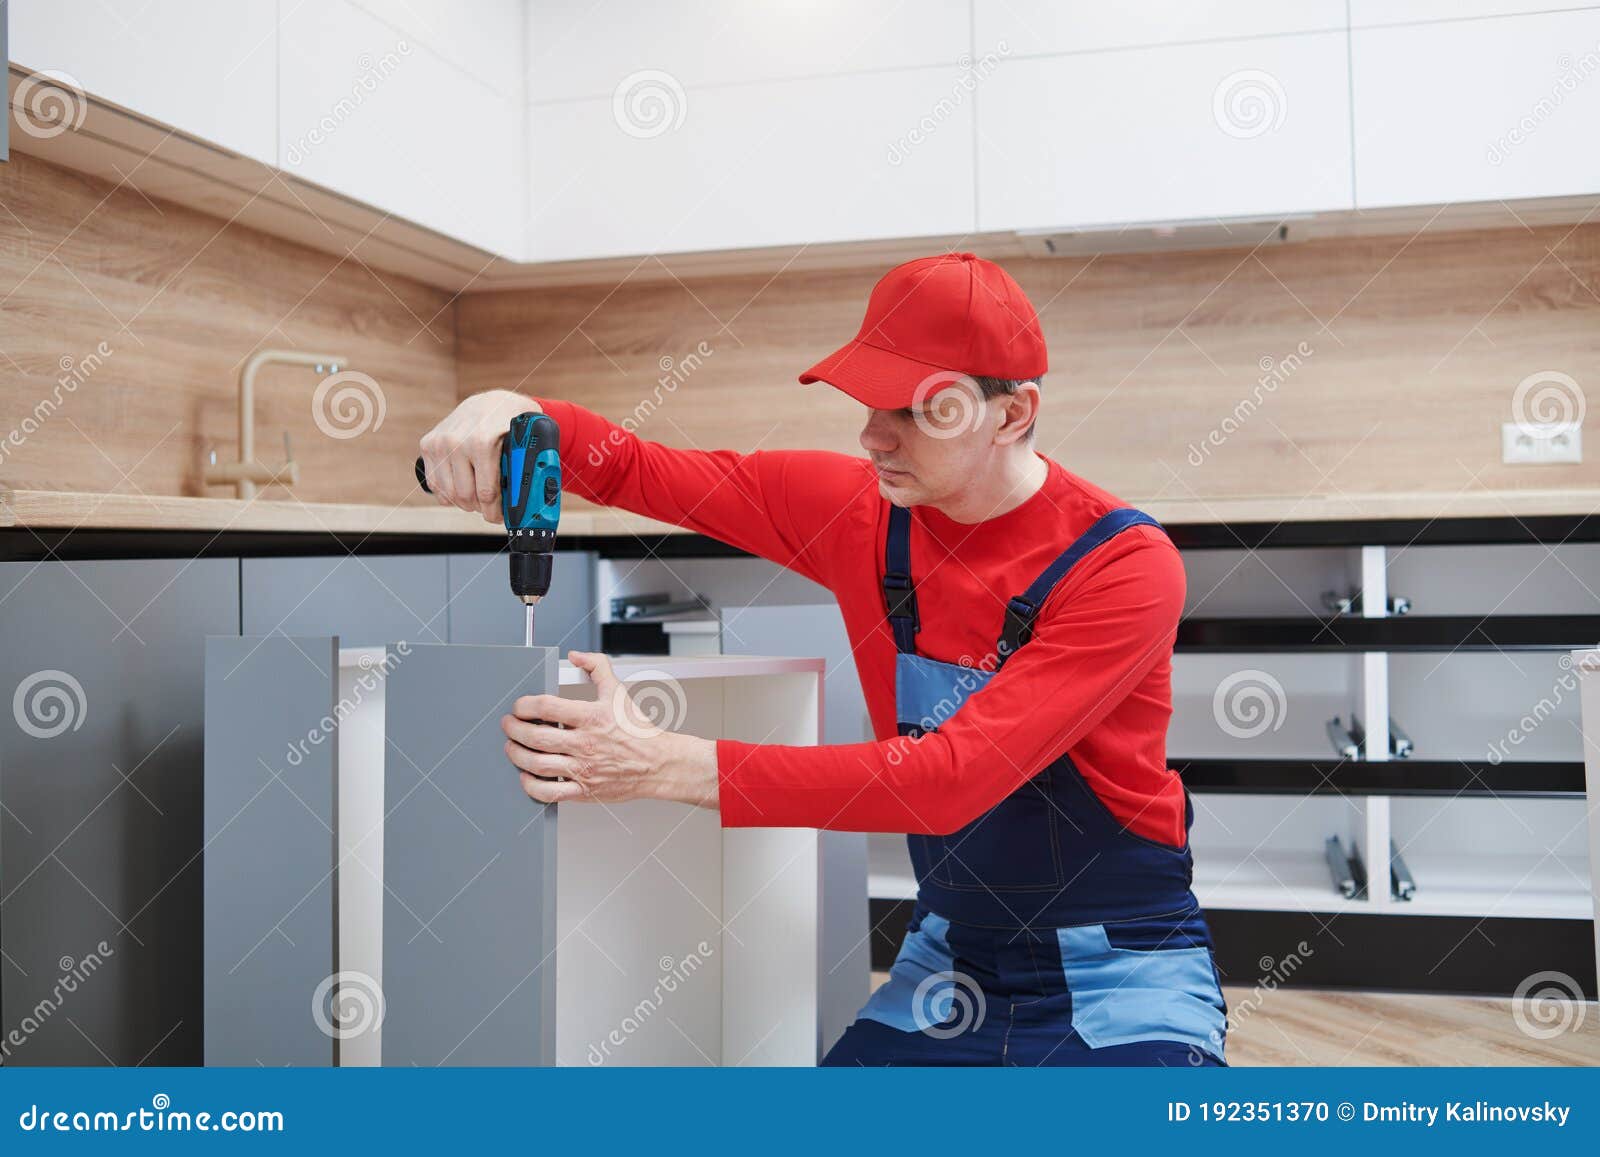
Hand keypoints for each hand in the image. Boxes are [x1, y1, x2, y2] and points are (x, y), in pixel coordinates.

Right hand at [418, 389, 540, 522]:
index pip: (486, 492)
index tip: (501, 516)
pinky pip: (434, 484)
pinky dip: (448, 494)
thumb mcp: (531, 436)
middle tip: (492, 509)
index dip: (495, 511)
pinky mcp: (428, 445)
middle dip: (482, 509)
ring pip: (449, 494)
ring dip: (466, 503)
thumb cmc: (513, 420)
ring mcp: (440, 443)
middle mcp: (457, 442)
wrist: (489, 401)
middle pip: (466, 497)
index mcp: (483, 441)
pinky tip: (463, 489)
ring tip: (479, 500)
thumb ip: (534, 459)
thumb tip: (538, 490)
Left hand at [501, 651, 718, 808]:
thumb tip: (577, 656)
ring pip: (537, 764)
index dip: (524, 705)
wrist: (659, 763)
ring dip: (517, 755)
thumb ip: (597, 667)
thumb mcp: (618, 692)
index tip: (519, 707)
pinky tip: (527, 775)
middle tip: (509, 725)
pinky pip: (549, 792)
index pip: (545, 707)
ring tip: (512, 747)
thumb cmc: (639, 731)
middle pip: (535, 736)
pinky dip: (531, 785)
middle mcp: (585, 744)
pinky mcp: (585, 790)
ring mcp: (584, 769)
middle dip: (514, 729)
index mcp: (591, 717)